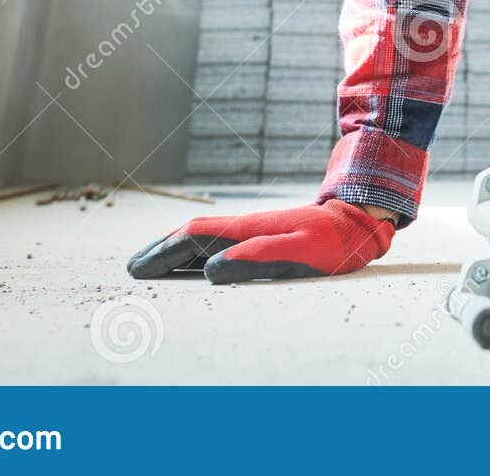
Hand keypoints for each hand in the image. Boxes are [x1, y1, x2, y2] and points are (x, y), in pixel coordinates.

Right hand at [126, 200, 394, 283]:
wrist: (357, 221)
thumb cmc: (331, 242)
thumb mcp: (298, 253)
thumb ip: (257, 259)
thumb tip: (213, 269)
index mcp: (246, 230)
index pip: (193, 238)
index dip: (163, 253)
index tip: (137, 269)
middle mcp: (243, 225)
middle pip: (191, 233)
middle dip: (160, 249)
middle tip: (132, 268)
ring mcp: (252, 228)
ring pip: (203, 236)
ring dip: (175, 249)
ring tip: (151, 265)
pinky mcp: (262, 235)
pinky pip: (219, 242)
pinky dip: (197, 252)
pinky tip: (195, 263)